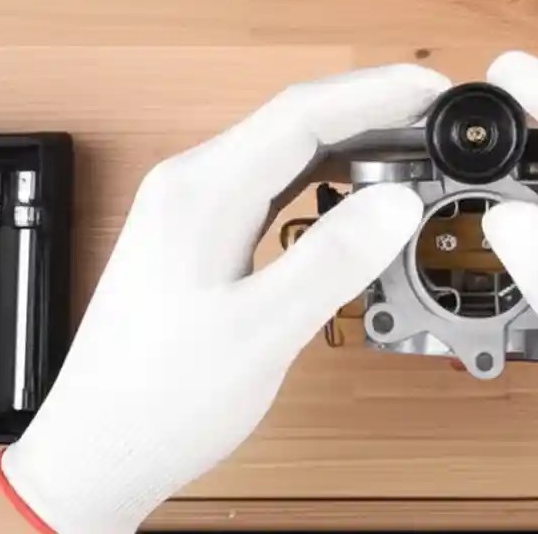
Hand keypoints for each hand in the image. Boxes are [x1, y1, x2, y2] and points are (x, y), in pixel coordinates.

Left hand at [0, 65, 450, 532]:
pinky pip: (271, 186)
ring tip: (411, 149)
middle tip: (438, 120)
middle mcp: (192, 185)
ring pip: (284, 153)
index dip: (376, 93)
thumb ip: (331, 260)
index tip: (434, 91)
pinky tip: (354, 194)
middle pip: (295, 122)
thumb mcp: (259, 332)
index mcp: (202, 191)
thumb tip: (398, 202)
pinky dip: (323, 180)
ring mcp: (192, 209)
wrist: (99, 447)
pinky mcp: (199, 236)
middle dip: (371, 111)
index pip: (302, 113)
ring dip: (349, 144)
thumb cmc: (160, 396)